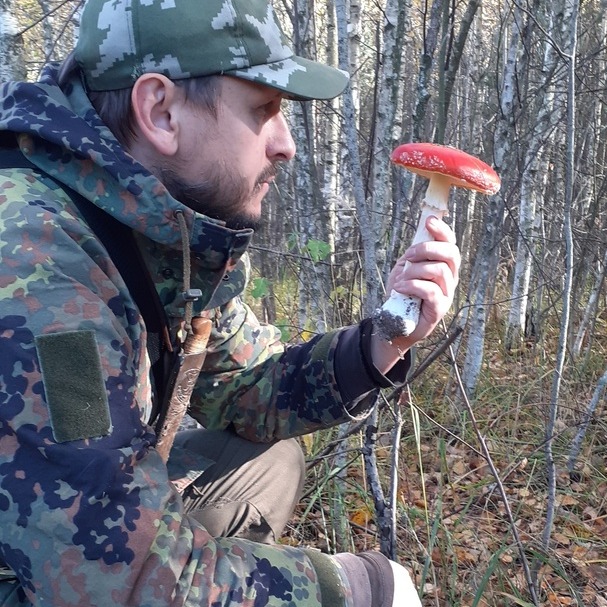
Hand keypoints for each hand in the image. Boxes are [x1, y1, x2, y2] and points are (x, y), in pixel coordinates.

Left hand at [371, 216, 459, 370]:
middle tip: (408, 256)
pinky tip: (400, 288)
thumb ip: (414, 253)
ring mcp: (447, 293)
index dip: (442, 230)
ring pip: (438, 270)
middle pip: (451, 253)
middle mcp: (450, 277)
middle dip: (427, 249)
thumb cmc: (402, 293)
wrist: (395, 321)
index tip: (428, 221)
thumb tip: (421, 230)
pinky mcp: (439, 308)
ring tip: (400, 279)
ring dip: (414, 271)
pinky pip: (430, 290)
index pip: (451, 243)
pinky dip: (412, 285)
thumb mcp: (405, 268)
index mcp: (443, 264)